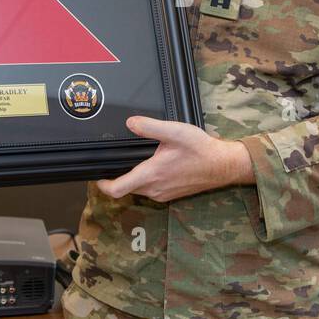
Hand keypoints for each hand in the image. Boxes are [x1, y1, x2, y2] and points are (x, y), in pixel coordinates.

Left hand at [96, 116, 252, 202]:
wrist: (223, 165)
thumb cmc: (201, 149)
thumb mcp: (175, 132)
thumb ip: (150, 127)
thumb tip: (129, 123)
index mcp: (151, 174)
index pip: (116, 189)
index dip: (101, 184)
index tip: (96, 175)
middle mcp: (154, 189)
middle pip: (125, 188)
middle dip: (117, 176)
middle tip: (116, 160)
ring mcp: (162, 194)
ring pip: (138, 188)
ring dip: (133, 177)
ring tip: (137, 159)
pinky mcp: (170, 195)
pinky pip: (151, 189)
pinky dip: (147, 179)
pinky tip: (155, 164)